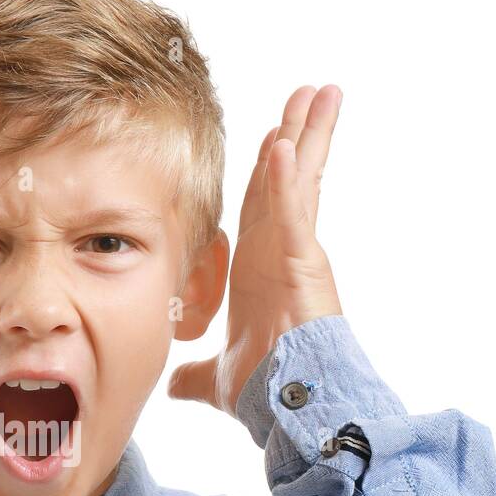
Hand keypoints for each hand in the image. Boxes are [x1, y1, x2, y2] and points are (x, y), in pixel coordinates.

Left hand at [169, 84, 343, 414]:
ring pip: (302, 179)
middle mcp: (281, 251)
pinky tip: (282, 143)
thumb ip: (196, 374)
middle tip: (305, 93)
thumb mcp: (216, 375)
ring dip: (307, 134)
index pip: (264, 206)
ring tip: (320, 92)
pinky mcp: (304, 261)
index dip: (267, 171)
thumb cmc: (262, 388)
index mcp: (260, 268)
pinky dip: (287, 178)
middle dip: (295, 134)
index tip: (270, 137)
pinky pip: (293, 210)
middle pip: (288, 178)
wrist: (286, 404)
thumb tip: (175, 386)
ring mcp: (296, 251)